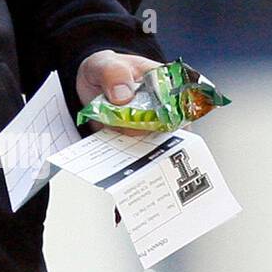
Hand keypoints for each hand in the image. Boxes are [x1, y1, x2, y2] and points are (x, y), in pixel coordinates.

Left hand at [76, 48, 165, 228]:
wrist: (89, 78)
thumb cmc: (104, 68)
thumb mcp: (105, 65)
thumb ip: (114, 75)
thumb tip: (122, 98)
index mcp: (168, 91)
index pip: (182, 113)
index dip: (178, 134)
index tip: (170, 152)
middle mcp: (164, 116)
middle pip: (169, 144)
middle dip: (160, 165)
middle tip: (149, 185)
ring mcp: (147, 134)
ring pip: (151, 159)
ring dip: (143, 178)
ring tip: (135, 202)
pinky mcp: (128, 147)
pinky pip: (130, 165)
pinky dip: (125, 182)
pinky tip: (120, 207)